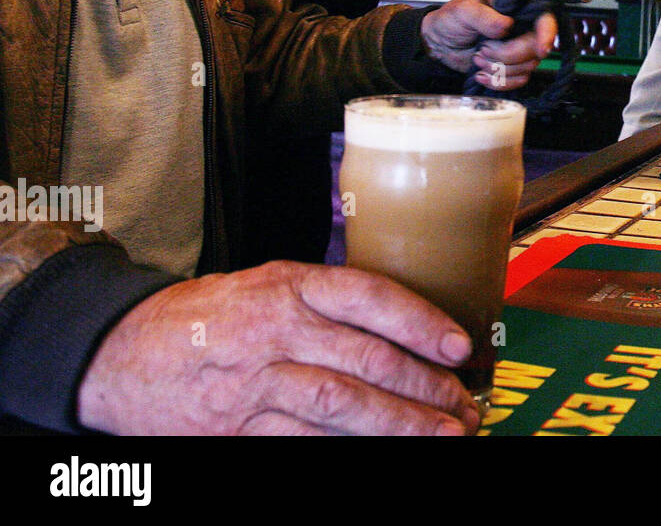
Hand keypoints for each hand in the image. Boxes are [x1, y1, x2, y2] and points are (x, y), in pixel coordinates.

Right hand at [77, 262, 481, 435]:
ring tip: (442, 433)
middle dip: (425, 385)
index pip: (369, 296)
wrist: (120, 354)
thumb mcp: (264, 286)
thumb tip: (403, 327)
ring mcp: (254, 382)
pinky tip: (382, 452)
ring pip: (343, 403)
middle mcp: (275, 329)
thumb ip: (324, 301)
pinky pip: (304, 442)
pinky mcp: (237, 429)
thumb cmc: (207, 317)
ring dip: (400, 422)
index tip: (459, 347)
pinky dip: (348, 450)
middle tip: (463, 405)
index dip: (421, 321)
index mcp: (288, 284)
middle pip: (366, 356)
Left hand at [420, 0, 557, 89]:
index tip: (542, 49)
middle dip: (507, 55)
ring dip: (498, 68)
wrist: (439, 42)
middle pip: (535, 49)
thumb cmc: (452, 20)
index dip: (547, 34)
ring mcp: (519, 49)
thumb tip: (506, 25)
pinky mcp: (511, 68)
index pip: (544, 19)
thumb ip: (484, 16)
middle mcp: (523, 28)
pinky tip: (480, 74)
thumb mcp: (464, 10)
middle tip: (482, 50)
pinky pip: (518, 81)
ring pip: (527, 68)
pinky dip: (498, 82)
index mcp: (517, 7)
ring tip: (477, 58)